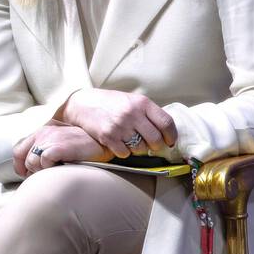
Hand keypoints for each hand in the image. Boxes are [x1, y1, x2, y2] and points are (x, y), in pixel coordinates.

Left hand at [12, 122, 113, 177]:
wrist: (102, 143)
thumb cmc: (84, 147)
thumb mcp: (62, 142)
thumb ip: (47, 148)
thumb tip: (33, 167)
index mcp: (43, 129)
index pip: (19, 148)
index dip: (20, 164)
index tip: (26, 173)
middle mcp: (43, 132)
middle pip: (22, 156)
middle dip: (30, 170)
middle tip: (42, 176)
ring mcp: (49, 138)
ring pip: (31, 161)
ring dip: (40, 171)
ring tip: (54, 171)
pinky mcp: (57, 147)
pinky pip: (43, 162)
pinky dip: (49, 169)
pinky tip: (60, 168)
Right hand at [59, 87, 177, 158]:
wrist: (82, 103)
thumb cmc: (109, 103)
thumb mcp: (131, 100)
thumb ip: (147, 113)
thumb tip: (166, 131)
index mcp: (142, 103)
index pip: (166, 123)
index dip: (171, 136)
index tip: (170, 141)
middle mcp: (132, 114)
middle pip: (155, 139)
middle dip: (156, 146)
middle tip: (152, 146)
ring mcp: (120, 126)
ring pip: (140, 148)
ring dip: (138, 149)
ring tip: (131, 141)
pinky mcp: (108, 137)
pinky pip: (125, 153)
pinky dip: (124, 152)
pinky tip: (119, 144)